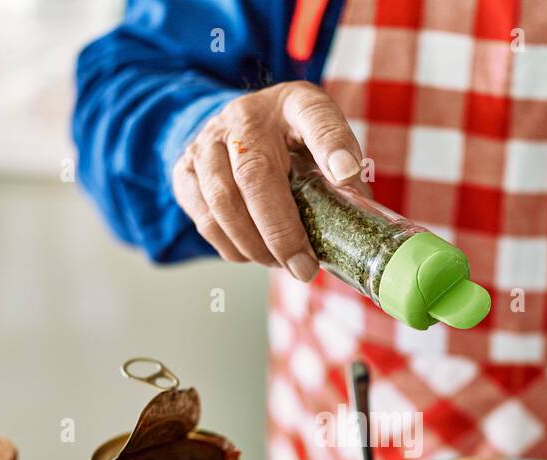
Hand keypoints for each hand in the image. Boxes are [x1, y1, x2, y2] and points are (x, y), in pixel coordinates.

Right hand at [171, 81, 363, 280]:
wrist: (234, 124)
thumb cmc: (288, 139)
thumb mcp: (321, 140)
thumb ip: (342, 169)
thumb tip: (362, 217)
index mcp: (292, 104)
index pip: (315, 116)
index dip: (331, 145)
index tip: (346, 174)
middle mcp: (244, 117)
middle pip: (255, 175)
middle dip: (281, 232)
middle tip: (304, 268)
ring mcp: (207, 142)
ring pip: (222, 201)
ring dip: (253, 245)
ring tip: (279, 264)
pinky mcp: (184, 169)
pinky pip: (203, 217)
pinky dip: (230, 246)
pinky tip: (252, 254)